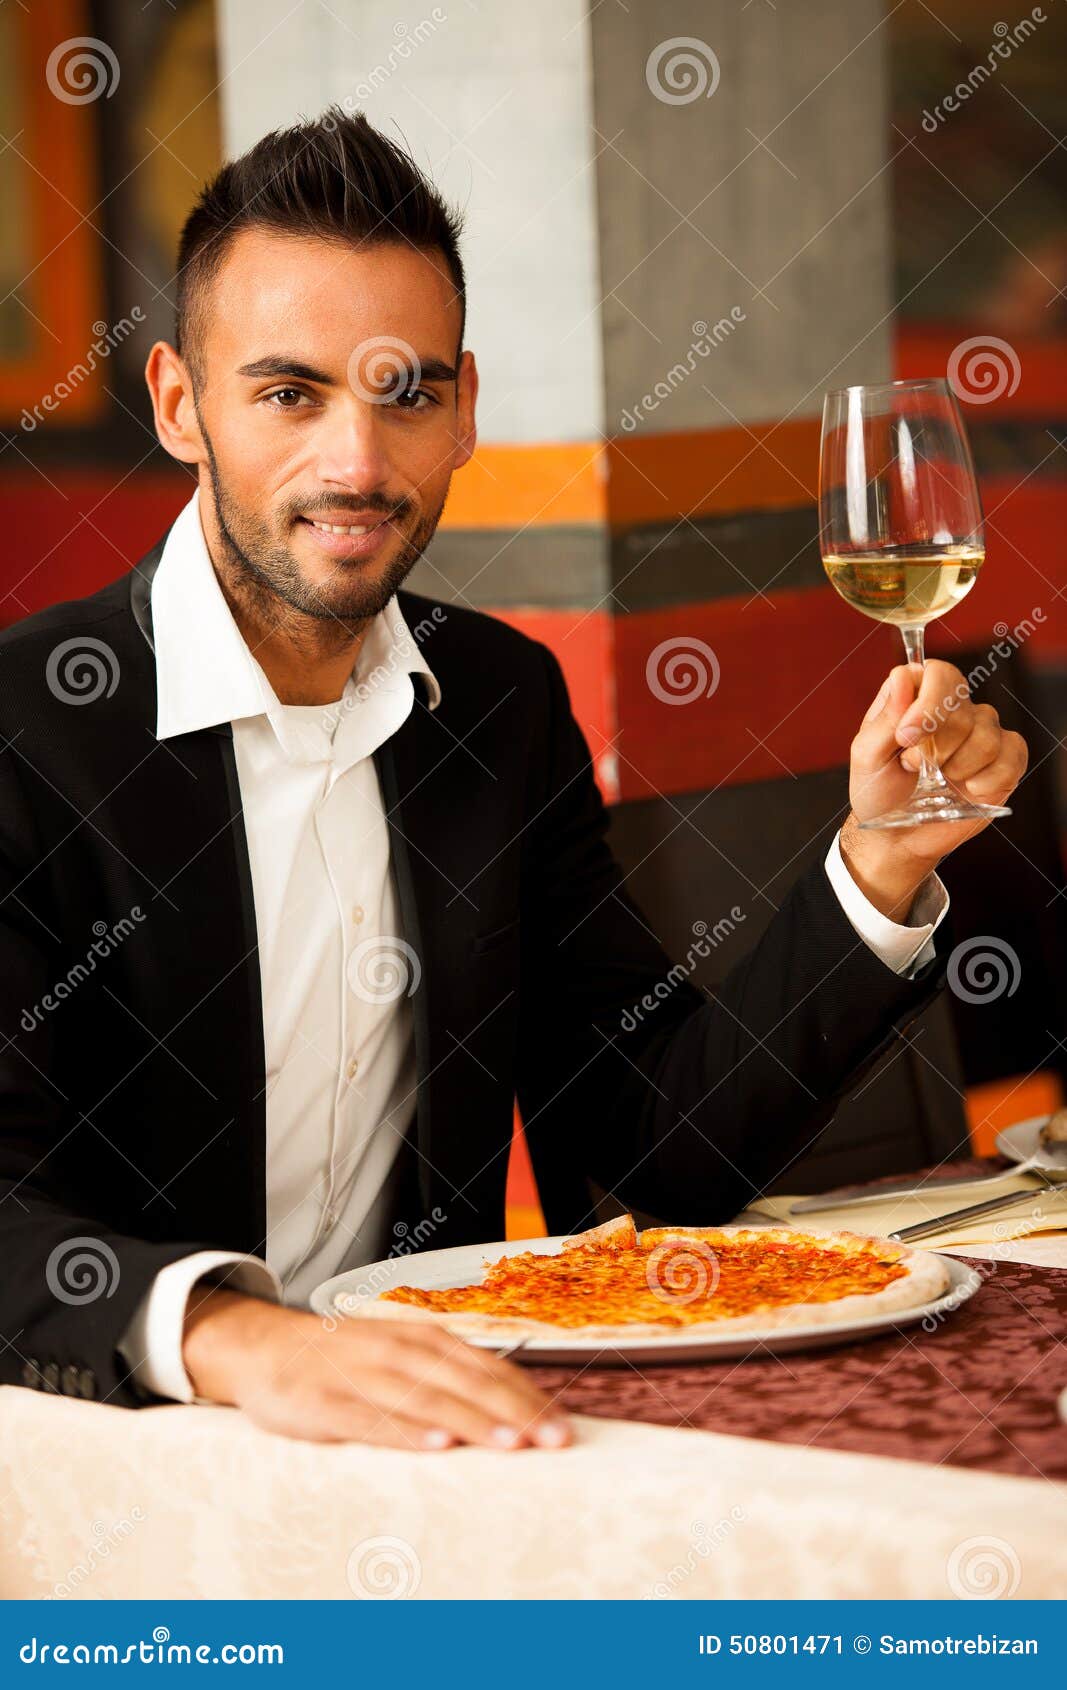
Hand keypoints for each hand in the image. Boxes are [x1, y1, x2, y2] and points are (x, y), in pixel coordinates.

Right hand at [182, 1286, 570, 1450]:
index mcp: (423, 1339)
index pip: (487, 1368)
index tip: (564, 1426)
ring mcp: (360, 1375)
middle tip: (554, 1441)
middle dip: (515, 1413)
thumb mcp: (401, 1355)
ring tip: (512, 1444)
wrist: (264, 1346)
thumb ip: (448, 1379)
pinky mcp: (324, 1401)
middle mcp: (398, 1351)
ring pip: (426, 1399)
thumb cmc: (346, 1360)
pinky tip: (435, 1446)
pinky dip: (405, 1431)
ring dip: (473, 1421)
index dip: (527, 1397)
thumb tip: (514, 1412)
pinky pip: (370, 1419)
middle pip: (466, 1383)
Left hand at [842, 661, 1027, 919]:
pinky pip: (1012, 756)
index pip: (939, 673)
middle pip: (963, 708)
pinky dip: (987, 780)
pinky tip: (966, 791)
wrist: (897, 835)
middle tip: (914, 768)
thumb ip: (886, 716)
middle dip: (936, 746)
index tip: (906, 737)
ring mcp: (982, 734)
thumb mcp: (867, 755)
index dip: (927, 703)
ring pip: (987, 735)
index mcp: (917, 697)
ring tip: (938, 782)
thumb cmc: (879, 790)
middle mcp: (954, 709)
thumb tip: (904, 676)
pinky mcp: (1004, 761)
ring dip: (957, 767)